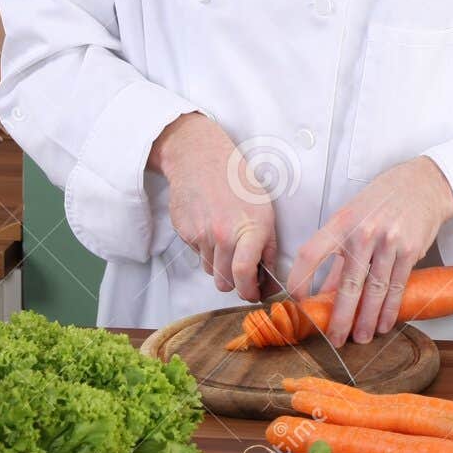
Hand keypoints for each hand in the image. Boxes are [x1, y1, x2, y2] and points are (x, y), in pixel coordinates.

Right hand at [150, 113, 277, 301]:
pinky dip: (205, 249)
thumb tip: (269, 277)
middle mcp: (224, 234)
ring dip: (219, 264)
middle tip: (241, 271)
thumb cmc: (237, 180)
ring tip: (225, 240)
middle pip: (224, 282)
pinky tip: (210, 227)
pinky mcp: (183, 232)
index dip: (248, 292)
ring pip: (210, 271)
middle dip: (234, 282)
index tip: (253, 294)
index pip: (243, 275)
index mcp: (250, 228)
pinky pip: (197, 255)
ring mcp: (201, 234)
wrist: (200, 158)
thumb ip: (268, 246)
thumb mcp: (265, 210)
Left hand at [286, 156, 452, 346]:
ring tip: (361, 338)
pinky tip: (383, 322)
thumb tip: (322, 293)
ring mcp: (388, 241)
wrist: (422, 183)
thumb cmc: (382, 200)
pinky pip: (397, 285)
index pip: (311, 253)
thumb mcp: (352, 218)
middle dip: (340, 317)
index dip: (300, 279)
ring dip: (367, 319)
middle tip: (335, 339)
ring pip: (374, 290)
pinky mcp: (410, 250)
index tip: (298, 301)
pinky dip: (389, 308)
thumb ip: (337, 255)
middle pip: (348, 283)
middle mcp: (363, 232)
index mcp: (341, 222)